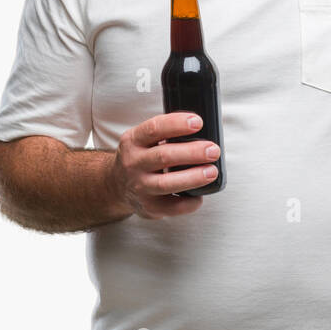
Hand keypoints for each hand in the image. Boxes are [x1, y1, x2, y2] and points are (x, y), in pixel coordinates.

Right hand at [106, 112, 220, 218]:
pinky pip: (173, 206)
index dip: (176, 124)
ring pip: (167, 183)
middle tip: (213, 150)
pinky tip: (199, 195)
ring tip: (212, 171)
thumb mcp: (143, 140)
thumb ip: (165, 133)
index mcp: (133, 141)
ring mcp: (140, 186)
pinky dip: (190, 202)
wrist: (117, 185)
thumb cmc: (140, 158)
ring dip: (193, 177)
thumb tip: (201, 129)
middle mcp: (133, 163)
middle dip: (192, 152)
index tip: (198, 122)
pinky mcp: (149, 207)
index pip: (154, 129)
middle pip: (164, 156)